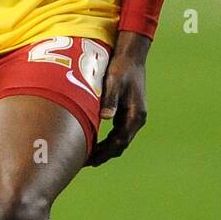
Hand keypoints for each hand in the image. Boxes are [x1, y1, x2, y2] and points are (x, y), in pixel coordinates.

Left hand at [87, 30, 149, 166]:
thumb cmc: (122, 68)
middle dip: (103, 155)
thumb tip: (105, 117)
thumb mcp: (114, 82)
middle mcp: (137, 119)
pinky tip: (93, 140)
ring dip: (105, 149)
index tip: (89, 160)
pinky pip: (117, 132)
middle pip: (120, 145)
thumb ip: (110, 99)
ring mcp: (133, 116)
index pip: (119, 142)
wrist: (132, 56)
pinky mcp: (128, 112)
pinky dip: (106, 140)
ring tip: (86, 156)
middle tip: (84, 163)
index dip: (104, 153)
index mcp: (136, 115)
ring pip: (119, 140)